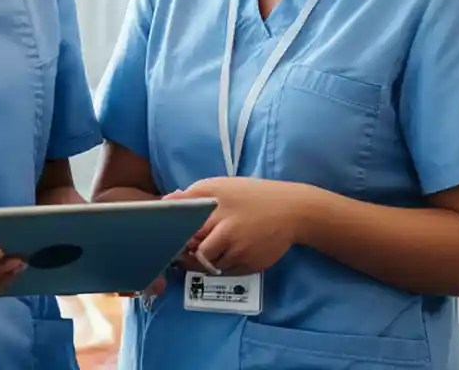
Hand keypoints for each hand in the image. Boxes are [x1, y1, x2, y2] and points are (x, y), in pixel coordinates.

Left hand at [170, 177, 313, 275]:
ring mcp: (239, 251)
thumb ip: (191, 195)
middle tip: (185, 250)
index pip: (182, 228)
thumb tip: (164, 203)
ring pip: (209, 265)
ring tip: (210, 249)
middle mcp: (226, 231)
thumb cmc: (251, 196)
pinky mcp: (250, 265)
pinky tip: (227, 253)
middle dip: (187, 253)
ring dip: (205, 261)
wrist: (293, 211)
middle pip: (194, 251)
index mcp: (214, 209)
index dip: (174, 236)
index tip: (169, 238)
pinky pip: (227, 271)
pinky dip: (222, 266)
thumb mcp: (220, 186)